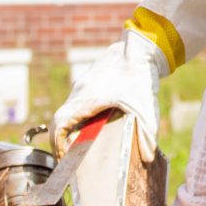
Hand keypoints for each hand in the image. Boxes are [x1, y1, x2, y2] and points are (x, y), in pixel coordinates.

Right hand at [50, 31, 163, 158]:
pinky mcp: (89, 83)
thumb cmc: (141, 76)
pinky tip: (96, 126)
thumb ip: (147, 133)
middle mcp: (79, 92)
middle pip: (61, 120)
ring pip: (69, 111)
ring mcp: (82, 86)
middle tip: (71, 157)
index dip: (57, 143)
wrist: (141, 47)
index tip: (63, 158)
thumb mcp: (146, 108)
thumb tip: (148, 157)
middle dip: (63, 140)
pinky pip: (78, 104)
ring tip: (83, 146)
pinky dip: (81, 118)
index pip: (59, 124)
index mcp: (86, 99)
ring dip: (72, 129)